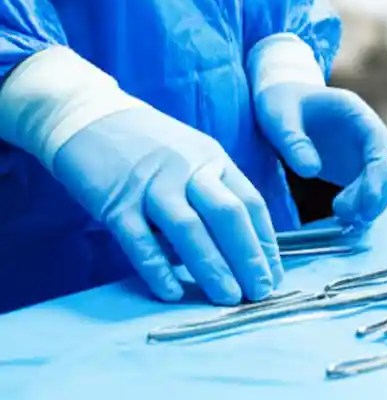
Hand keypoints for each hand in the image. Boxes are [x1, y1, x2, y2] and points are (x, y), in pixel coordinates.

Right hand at [52, 107, 282, 304]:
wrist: (86, 116)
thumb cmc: (146, 143)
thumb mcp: (192, 154)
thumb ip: (214, 191)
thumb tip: (239, 241)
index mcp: (213, 159)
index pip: (251, 203)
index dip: (265, 242)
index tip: (274, 273)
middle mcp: (189, 169)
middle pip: (228, 216)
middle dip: (248, 258)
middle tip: (260, 292)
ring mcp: (152, 185)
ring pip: (189, 230)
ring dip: (212, 267)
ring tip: (228, 298)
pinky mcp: (116, 202)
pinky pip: (141, 240)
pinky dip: (158, 269)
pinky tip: (172, 292)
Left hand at [254, 84, 386, 226]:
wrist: (283, 100)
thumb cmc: (281, 103)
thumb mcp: (278, 116)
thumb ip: (293, 141)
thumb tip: (311, 171)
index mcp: (357, 114)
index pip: (381, 145)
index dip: (379, 175)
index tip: (365, 202)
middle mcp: (369, 133)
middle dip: (379, 193)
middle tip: (349, 215)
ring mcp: (365, 151)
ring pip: (386, 180)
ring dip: (373, 202)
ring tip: (344, 220)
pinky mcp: (356, 167)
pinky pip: (371, 189)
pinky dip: (363, 206)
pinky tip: (344, 220)